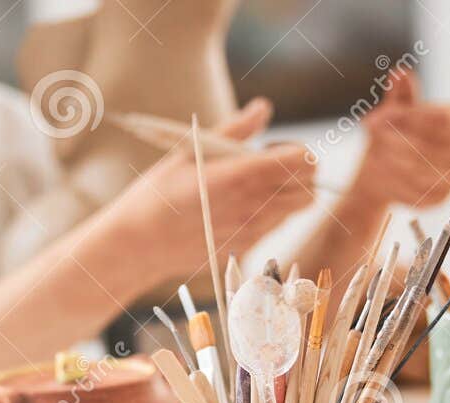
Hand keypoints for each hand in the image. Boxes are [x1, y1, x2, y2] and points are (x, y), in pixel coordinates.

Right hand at [113, 98, 316, 282]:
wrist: (138, 245)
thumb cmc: (158, 193)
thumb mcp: (190, 150)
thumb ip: (235, 129)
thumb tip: (264, 107)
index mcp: (241, 175)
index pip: (302, 161)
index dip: (296, 149)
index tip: (271, 146)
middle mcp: (253, 206)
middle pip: (310, 186)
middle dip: (299, 171)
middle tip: (268, 164)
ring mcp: (252, 231)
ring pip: (297, 208)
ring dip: (287, 192)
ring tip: (253, 185)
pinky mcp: (246, 248)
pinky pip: (276, 226)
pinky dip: (270, 212)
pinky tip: (239, 206)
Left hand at [347, 69, 449, 208]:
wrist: (384, 167)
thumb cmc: (395, 132)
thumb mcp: (396, 110)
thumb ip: (401, 94)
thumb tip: (400, 74)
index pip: (445, 120)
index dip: (415, 117)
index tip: (386, 113)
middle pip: (435, 147)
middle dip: (399, 139)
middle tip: (371, 131)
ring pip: (424, 171)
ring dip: (393, 160)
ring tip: (372, 151)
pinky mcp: (439, 199)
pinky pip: (417, 192)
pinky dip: (395, 182)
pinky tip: (380, 171)